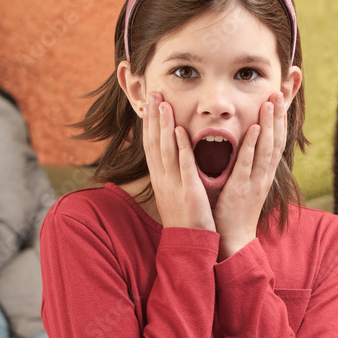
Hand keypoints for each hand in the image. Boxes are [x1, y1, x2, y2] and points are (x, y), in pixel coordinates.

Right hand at [141, 92, 215, 230]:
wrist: (189, 244)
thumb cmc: (186, 218)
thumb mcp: (175, 193)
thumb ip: (174, 175)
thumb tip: (173, 160)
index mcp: (160, 178)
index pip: (151, 145)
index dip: (149, 124)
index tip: (149, 104)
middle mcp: (163, 178)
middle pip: (154, 142)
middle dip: (153, 117)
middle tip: (152, 93)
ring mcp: (174, 184)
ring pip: (165, 149)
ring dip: (163, 125)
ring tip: (162, 103)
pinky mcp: (188, 191)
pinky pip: (183, 166)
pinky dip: (180, 147)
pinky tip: (179, 130)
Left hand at [213, 92, 286, 258]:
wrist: (233, 240)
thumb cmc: (235, 212)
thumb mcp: (246, 184)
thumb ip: (247, 165)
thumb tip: (248, 147)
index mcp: (265, 173)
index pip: (277, 140)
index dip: (281, 119)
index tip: (282, 98)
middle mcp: (264, 174)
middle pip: (277, 139)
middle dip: (280, 114)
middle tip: (281, 90)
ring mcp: (255, 181)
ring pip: (266, 147)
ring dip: (269, 123)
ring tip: (271, 101)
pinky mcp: (241, 188)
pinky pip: (248, 163)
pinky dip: (252, 145)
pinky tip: (254, 128)